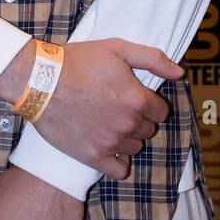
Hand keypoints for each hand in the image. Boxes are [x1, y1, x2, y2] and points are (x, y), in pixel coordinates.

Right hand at [32, 38, 182, 178]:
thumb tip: (179, 73)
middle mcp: (129, 124)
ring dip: (126, 138)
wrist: (41, 81)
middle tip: (116, 107)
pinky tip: (107, 147)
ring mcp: (111, 143)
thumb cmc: (79, 62)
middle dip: (138, 119)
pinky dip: (117, 162)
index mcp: (138, 99)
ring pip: (134, 148)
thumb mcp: (118, 49)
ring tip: (107, 122)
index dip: (149, 102)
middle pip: (148, 130)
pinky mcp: (93, 157)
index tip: (133, 96)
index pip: (161, 111)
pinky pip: (119, 170)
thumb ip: (153, 59)